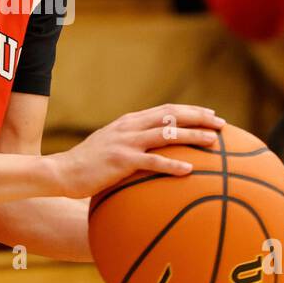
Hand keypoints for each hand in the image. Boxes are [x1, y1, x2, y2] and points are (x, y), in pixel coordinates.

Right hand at [50, 103, 226, 199]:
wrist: (62, 172)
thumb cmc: (88, 165)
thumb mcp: (111, 146)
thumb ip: (131, 144)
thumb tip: (153, 153)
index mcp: (129, 122)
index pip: (166, 110)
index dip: (190, 110)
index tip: (211, 114)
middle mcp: (130, 127)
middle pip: (171, 116)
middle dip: (199, 117)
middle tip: (221, 123)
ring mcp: (126, 143)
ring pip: (167, 134)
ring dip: (192, 136)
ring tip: (214, 142)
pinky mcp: (122, 161)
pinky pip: (153, 162)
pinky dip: (173, 164)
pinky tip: (189, 170)